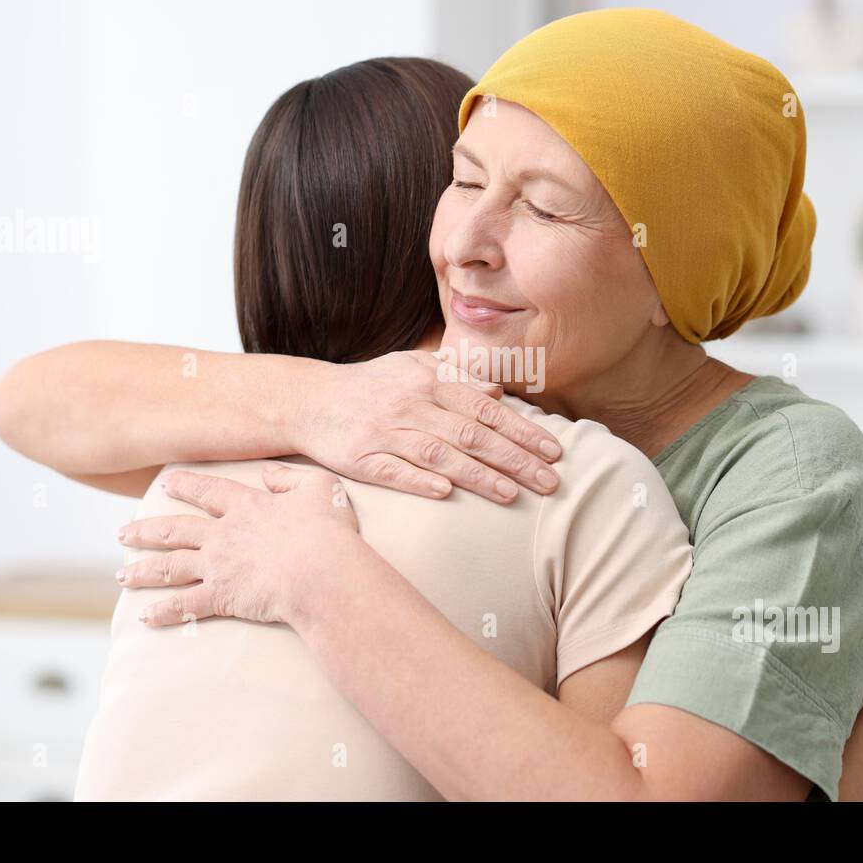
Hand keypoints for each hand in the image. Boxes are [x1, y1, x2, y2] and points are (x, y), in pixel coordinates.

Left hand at [115, 465, 360, 626]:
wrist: (322, 572)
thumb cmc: (327, 532)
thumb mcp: (320, 489)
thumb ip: (291, 478)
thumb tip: (268, 474)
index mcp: (247, 506)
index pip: (208, 491)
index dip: (186, 486)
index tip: (167, 483)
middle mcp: (224, 534)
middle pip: (174, 530)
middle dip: (146, 531)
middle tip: (123, 533)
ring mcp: (218, 566)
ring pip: (169, 567)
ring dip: (142, 571)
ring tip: (121, 576)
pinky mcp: (221, 596)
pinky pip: (185, 606)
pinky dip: (163, 613)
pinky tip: (145, 618)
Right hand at [296, 350, 561, 503]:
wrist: (309, 400)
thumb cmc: (371, 386)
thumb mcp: (412, 367)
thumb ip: (456, 377)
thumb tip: (498, 392)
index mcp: (430, 382)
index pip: (486, 409)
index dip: (522, 431)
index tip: (553, 451)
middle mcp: (412, 405)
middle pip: (471, 434)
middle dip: (514, 459)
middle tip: (550, 482)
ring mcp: (385, 432)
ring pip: (439, 455)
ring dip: (478, 475)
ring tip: (513, 494)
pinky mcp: (360, 458)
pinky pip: (392, 471)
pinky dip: (419, 482)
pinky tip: (446, 494)